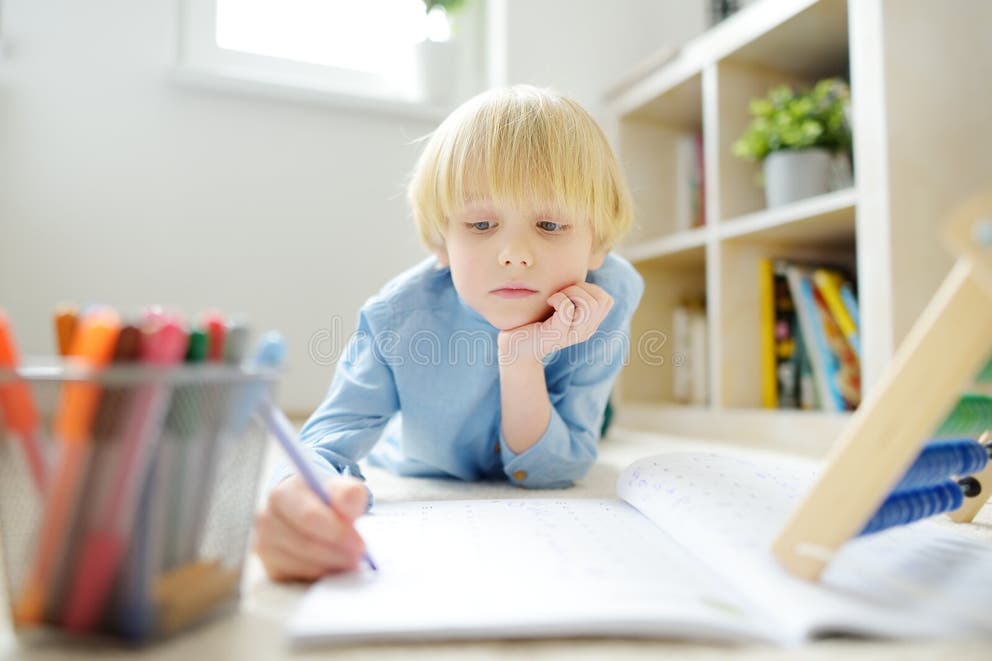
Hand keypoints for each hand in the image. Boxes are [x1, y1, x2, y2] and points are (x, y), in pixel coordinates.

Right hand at [253, 474, 368, 581]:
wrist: (306, 510)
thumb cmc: (323, 500)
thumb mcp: (339, 489)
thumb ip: (348, 492)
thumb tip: (351, 500)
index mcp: (283, 494)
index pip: (309, 517)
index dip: (337, 532)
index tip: (359, 542)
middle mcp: (267, 519)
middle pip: (306, 544)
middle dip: (337, 552)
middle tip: (359, 556)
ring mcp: (265, 545)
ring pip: (303, 564)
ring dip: (331, 565)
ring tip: (350, 560)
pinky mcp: (271, 567)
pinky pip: (299, 577)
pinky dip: (321, 575)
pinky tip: (334, 566)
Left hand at [498, 282, 613, 361]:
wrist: (515, 346)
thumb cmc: (534, 321)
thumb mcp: (559, 307)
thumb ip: (573, 296)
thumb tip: (577, 272)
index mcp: (589, 325)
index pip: (606, 300)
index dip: (591, 288)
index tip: (570, 291)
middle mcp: (585, 332)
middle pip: (601, 300)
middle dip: (581, 288)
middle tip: (562, 293)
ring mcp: (572, 335)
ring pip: (589, 304)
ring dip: (571, 292)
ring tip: (556, 297)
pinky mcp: (557, 334)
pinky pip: (567, 308)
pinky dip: (558, 298)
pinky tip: (548, 301)